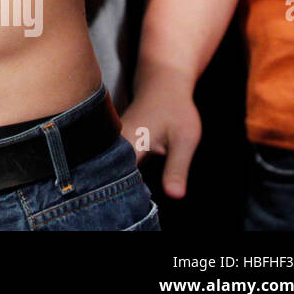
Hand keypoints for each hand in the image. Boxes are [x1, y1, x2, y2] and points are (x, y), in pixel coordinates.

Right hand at [120, 82, 201, 198]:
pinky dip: (120, 173)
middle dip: (116, 193)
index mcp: (129, 143)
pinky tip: (126, 185)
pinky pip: (114, 161)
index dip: (122, 196)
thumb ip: (177, 169)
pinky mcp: (117, 140)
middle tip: (123, 210)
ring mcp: (113, 140)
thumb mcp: (184, 141)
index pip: (118, 177)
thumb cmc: (176, 109)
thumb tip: (175, 196)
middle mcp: (114, 141)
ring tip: (121, 202)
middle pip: (109, 174)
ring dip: (117, 183)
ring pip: (110, 167)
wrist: (163, 83)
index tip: (129, 209)